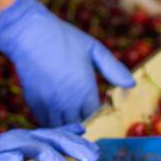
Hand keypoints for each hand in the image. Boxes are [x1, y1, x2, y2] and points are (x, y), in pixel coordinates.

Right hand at [0, 0, 134, 124]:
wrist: (29, 34)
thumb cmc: (64, 38)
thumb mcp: (94, 49)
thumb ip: (114, 69)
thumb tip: (132, 84)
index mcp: (85, 88)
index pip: (94, 113)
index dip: (95, 110)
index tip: (93, 104)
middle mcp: (68, 101)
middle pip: (79, 123)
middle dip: (81, 119)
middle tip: (80, 111)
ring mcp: (49, 104)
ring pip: (61, 126)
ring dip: (65, 123)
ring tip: (67, 114)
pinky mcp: (33, 103)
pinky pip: (44, 121)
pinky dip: (50, 120)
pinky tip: (52, 109)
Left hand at [0, 122, 100, 160]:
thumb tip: (15, 157)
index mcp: (15, 143)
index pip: (42, 150)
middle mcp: (25, 135)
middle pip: (54, 138)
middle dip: (75, 148)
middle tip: (95, 159)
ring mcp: (29, 135)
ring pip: (57, 134)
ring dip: (77, 141)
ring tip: (96, 151)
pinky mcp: (31, 139)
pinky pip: (52, 133)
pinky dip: (68, 131)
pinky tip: (81, 131)